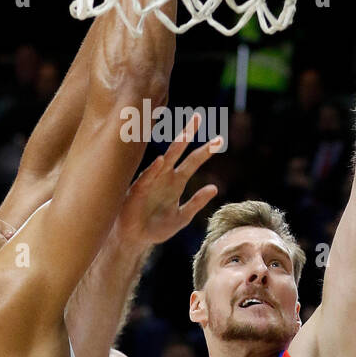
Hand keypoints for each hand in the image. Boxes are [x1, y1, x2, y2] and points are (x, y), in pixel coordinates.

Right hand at [116, 112, 220, 249]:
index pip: (192, 161)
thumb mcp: (183, 217)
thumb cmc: (157, 227)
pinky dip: (153, 170)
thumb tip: (215, 187)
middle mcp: (164, 176)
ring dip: (174, 147)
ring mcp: (151, 181)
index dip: (205, 151)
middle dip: (188, 134)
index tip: (220, 139)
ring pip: (164, 160)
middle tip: (199, 118)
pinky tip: (161, 161)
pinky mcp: (138, 191)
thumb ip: (197, 202)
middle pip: (178, 151)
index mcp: (176, 182)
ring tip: (185, 135)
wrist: (136, 239)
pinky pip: (146, 178)